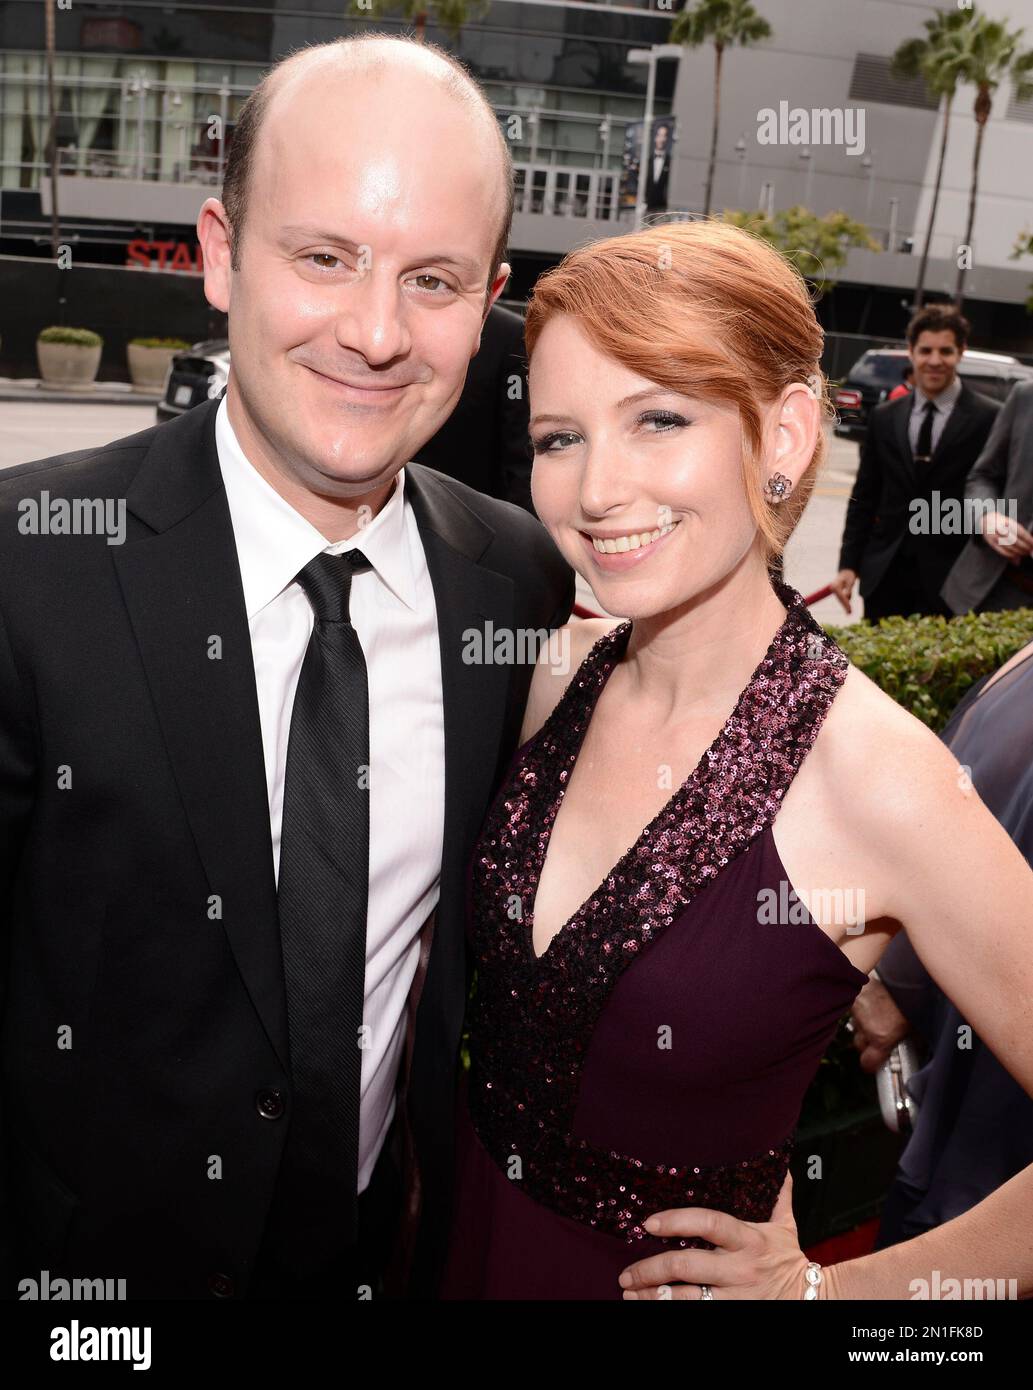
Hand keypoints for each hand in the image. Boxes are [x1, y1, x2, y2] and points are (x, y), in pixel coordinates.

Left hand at [617, 1172, 816, 1299]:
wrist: (816, 1300)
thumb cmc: (790, 1259)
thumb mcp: (785, 1226)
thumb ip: (778, 1196)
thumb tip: (781, 1163)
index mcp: (749, 1239)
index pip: (708, 1222)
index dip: (677, 1220)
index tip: (649, 1223)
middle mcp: (740, 1269)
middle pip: (687, 1265)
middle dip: (650, 1269)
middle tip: (627, 1272)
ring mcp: (737, 1298)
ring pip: (686, 1299)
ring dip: (653, 1297)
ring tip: (630, 1293)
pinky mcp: (735, 1317)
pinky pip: (698, 1316)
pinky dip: (671, 1313)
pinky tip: (651, 1309)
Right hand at [830, 569, 856, 612]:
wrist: (846, 572)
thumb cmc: (849, 575)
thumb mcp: (850, 581)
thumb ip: (848, 589)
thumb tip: (847, 597)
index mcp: (835, 586)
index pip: (841, 597)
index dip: (846, 604)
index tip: (849, 609)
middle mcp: (833, 588)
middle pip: (840, 599)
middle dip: (845, 606)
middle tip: (849, 614)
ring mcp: (834, 590)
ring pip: (841, 600)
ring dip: (845, 605)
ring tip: (849, 612)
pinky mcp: (837, 592)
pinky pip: (841, 599)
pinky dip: (845, 603)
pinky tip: (848, 607)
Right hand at [848, 977, 909, 1072]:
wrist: (903, 975)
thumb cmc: (910, 999)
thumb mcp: (913, 1026)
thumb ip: (909, 1042)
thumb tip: (912, 1051)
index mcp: (881, 1036)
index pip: (867, 1062)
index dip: (871, 1065)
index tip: (873, 1064)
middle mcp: (866, 1026)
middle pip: (859, 1045)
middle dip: (867, 1044)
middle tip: (879, 1039)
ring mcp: (857, 1011)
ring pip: (856, 1025)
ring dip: (864, 1025)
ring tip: (878, 1017)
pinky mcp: (854, 996)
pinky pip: (854, 1010)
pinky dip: (861, 1009)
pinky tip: (872, 1005)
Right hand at [981, 511, 1032, 565]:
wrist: (985, 521)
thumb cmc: (1001, 522)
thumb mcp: (1010, 522)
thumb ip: (1019, 531)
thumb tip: (1030, 542)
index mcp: (1006, 522)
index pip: (1019, 531)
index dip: (1027, 538)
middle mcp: (1000, 529)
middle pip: (1015, 540)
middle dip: (1024, 547)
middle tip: (1030, 550)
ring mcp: (995, 537)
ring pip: (1009, 547)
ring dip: (1019, 552)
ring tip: (1025, 553)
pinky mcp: (992, 543)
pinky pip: (1002, 551)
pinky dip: (1011, 555)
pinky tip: (1016, 556)